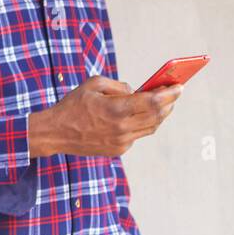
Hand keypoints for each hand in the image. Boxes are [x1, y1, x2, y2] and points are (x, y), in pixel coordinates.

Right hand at [28, 76, 181, 157]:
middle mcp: (122, 128)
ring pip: (151, 127)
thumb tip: (137, 91)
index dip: (169, 94)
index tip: (179, 86)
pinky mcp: (119, 149)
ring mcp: (122, 141)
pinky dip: (144, 123)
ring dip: (160, 114)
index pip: (153, 102)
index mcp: (115, 109)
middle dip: (169, 103)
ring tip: (164, 103)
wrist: (55, 133)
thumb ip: (118, 85)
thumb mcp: (92, 85)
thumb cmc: (72, 105)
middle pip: (157, 116)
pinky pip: (138, 135)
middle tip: (174, 93)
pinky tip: (143, 115)